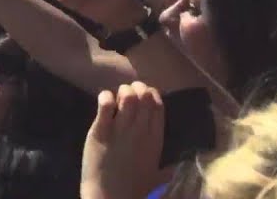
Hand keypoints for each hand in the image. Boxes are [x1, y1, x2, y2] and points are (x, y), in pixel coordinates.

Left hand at [81, 83, 165, 198]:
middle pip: (143, 98)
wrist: (110, 197)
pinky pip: (105, 105)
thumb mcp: (156, 177)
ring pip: (127, 98)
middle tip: (130, 90)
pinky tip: (105, 99)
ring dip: (123, 91)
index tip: (146, 92)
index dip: (153, 94)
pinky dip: (106, 97)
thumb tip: (177, 167)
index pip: (159, 107)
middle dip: (137, 88)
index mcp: (156, 140)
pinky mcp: (100, 131)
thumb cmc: (133, 188)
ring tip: (118, 95)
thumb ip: (167, 169)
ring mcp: (120, 130)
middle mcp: (140, 132)